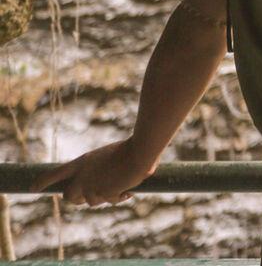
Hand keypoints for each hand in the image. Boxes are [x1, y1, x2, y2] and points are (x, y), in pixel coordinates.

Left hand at [31, 139, 157, 206]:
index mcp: (81, 163)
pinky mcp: (105, 195)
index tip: (33, 188)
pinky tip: (127, 191)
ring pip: (92, 201)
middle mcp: (82, 177)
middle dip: (77, 198)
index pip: (54, 174)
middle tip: (87, 195)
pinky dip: (119, 197)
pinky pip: (110, 201)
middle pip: (69, 196)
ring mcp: (92, 187)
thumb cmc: (128, 149)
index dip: (42, 182)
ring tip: (119, 186)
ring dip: (105, 196)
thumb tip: (105, 187)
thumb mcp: (107, 157)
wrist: (139, 154)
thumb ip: (98, 171)